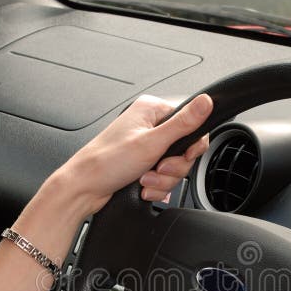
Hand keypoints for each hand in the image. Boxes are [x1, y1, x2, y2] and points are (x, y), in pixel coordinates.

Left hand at [56, 94, 212, 215]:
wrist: (84, 188)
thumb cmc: (106, 162)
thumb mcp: (151, 142)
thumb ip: (183, 124)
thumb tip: (206, 102)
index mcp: (151, 110)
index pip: (191, 124)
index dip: (191, 146)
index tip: (183, 156)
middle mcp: (149, 126)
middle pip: (184, 150)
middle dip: (171, 168)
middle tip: (157, 168)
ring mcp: (146, 146)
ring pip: (174, 167)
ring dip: (162, 179)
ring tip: (144, 179)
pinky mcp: (143, 164)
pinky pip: (163, 178)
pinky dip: (155, 186)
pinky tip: (141, 186)